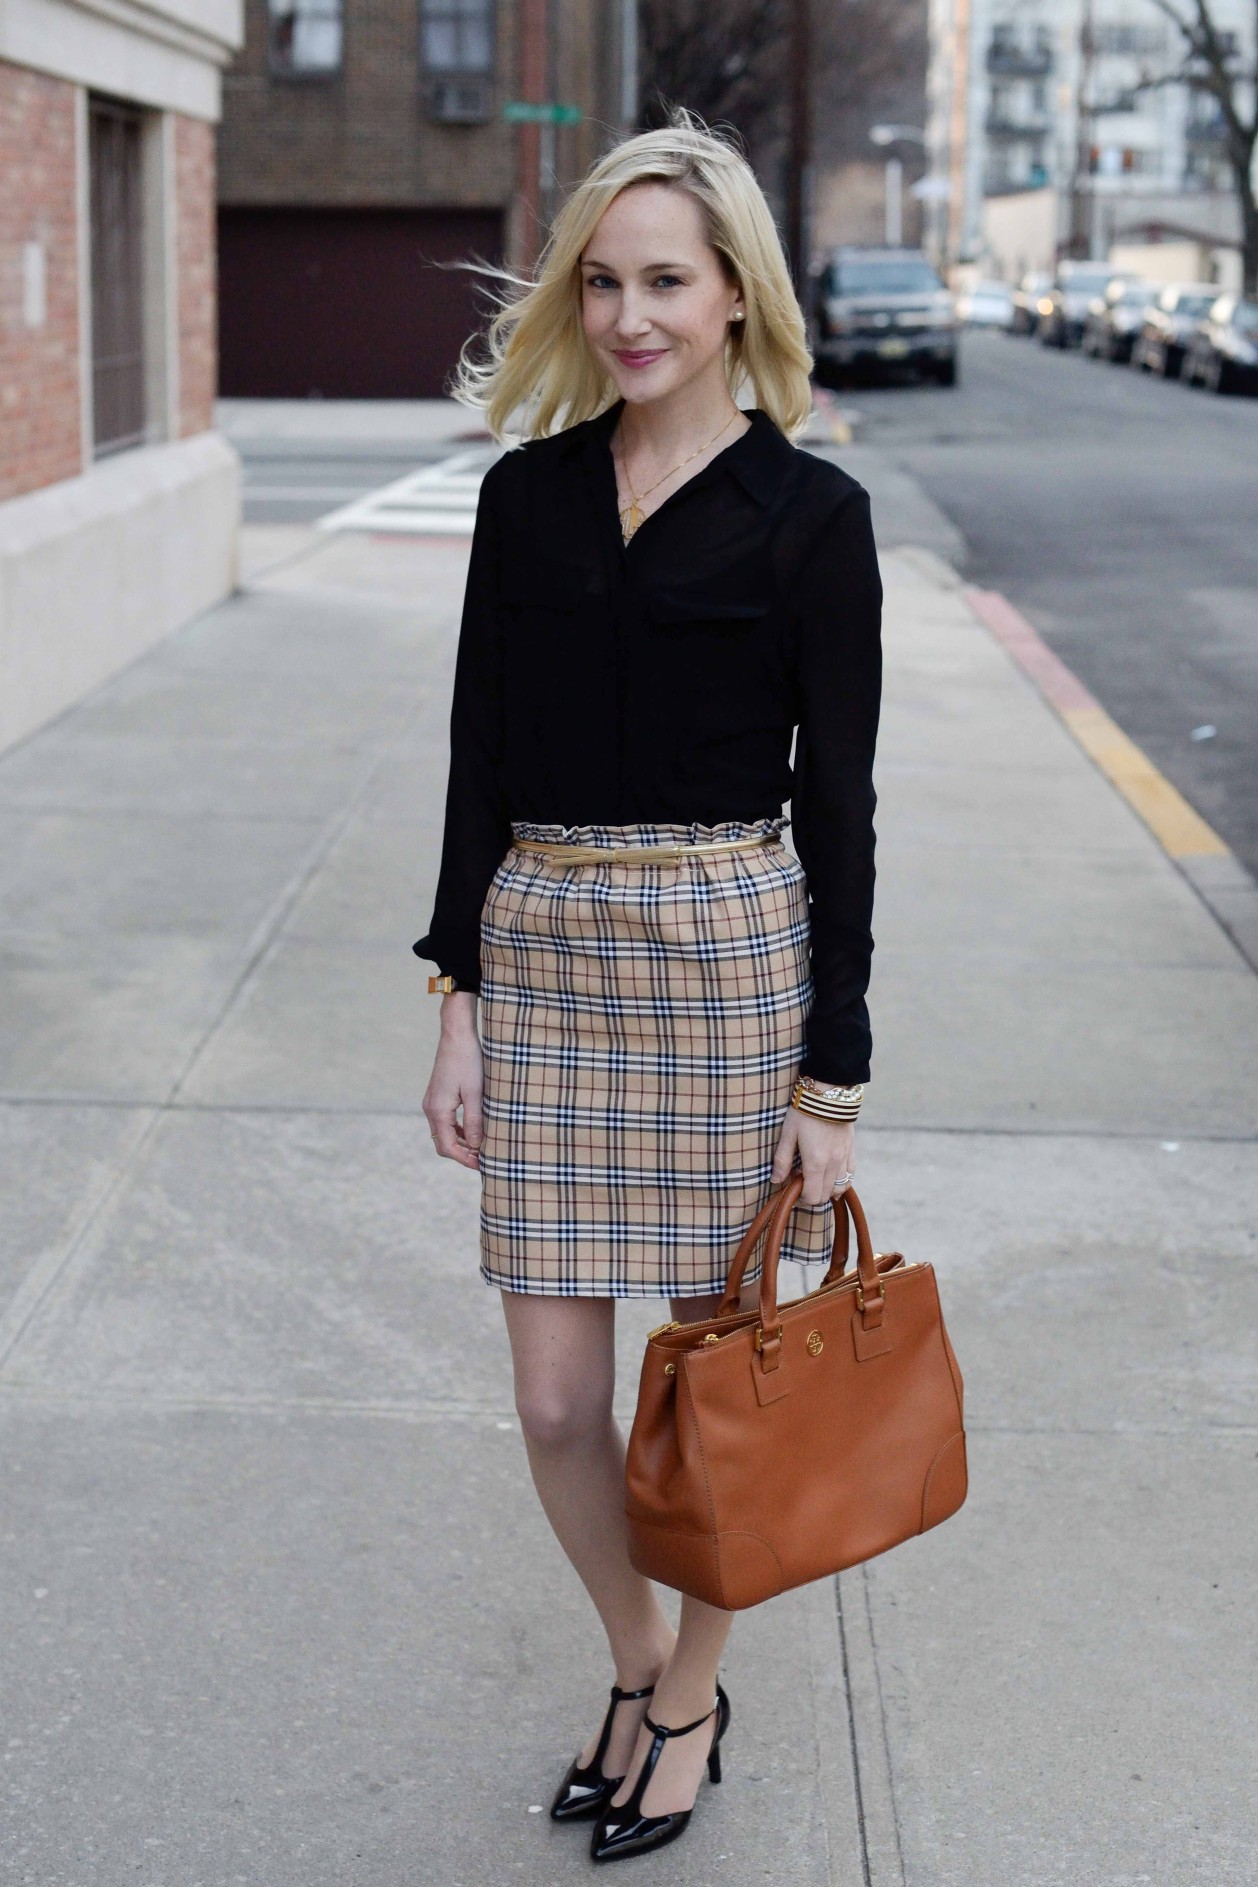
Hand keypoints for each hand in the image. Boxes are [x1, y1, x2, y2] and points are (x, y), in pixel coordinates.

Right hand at [422, 992, 483, 1169]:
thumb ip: (475, 1121)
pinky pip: (445, 1121)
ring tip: (483, 1147)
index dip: (465, 1160)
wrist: (457, 1035)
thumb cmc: (469, 1061)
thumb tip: (477, 1146)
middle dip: (462, 1154)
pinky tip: (474, 1130)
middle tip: (485, 1159)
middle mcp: (430, 1108)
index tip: (484, 1165)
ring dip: (461, 1142)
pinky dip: (458, 1130)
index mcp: (438, 1110)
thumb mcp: (476, 1093)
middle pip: (443, 1143)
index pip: (447, 1147)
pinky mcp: (437, 1095)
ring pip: (443, 1133)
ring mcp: (432, 1102)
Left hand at [771, 1106, 855, 1206]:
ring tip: (815, 1178)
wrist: (829, 1092)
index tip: (792, 1190)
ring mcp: (844, 1158)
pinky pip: (849, 1176)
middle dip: (811, 1194)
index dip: (801, 1198)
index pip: (812, 1196)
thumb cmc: (804, 1111)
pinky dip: (841, 1182)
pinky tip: (831, 1178)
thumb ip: (782, 1160)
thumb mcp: (788, 1134)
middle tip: (800, 1181)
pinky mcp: (851, 1150)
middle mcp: (833, 1164)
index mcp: (815, 1162)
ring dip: (826, 1189)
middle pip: (825, 1195)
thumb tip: (776, 1181)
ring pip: (839, 1188)